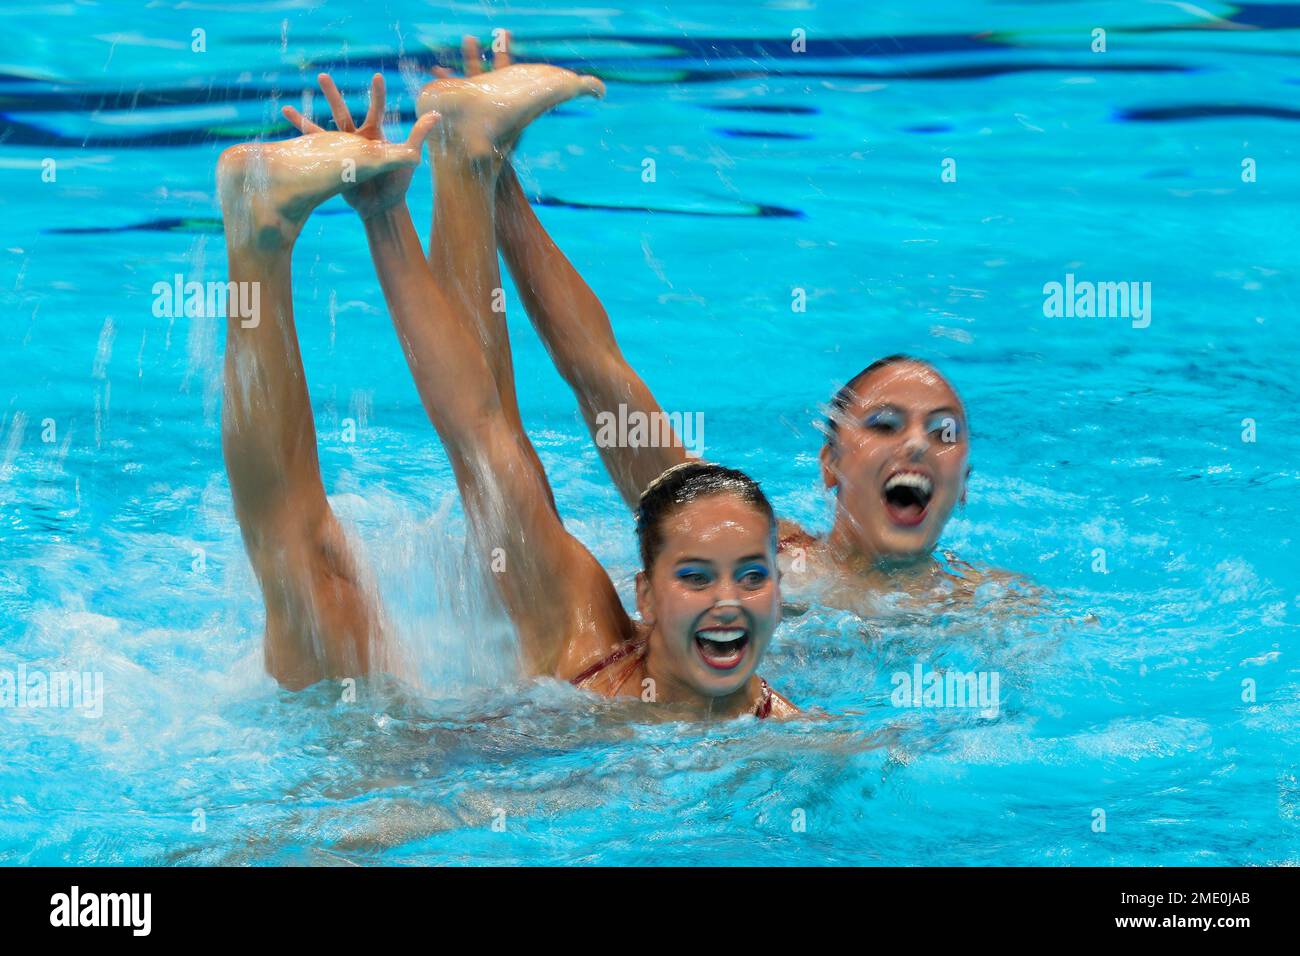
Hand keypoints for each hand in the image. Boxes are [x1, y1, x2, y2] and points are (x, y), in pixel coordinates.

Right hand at [282, 73, 438, 219]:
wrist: (381, 207)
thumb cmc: (397, 184)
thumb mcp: (408, 158)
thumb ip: (418, 136)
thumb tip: (436, 114)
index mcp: (374, 136)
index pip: (375, 110)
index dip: (376, 94)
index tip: (376, 76)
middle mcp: (356, 139)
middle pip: (342, 112)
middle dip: (332, 95)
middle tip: (322, 75)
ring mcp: (342, 150)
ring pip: (322, 128)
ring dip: (307, 117)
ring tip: (285, 108)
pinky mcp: (331, 162)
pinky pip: (313, 149)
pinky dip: (301, 138)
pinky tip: (286, 124)